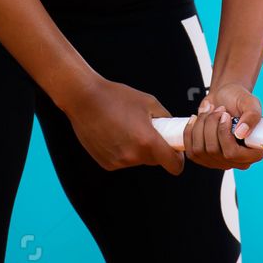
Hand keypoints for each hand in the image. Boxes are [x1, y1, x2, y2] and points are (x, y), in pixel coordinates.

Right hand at [63, 78, 185, 175]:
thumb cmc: (116, 97)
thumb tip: (174, 129)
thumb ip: (166, 118)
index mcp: (147, 141)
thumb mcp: (149, 102)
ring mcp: (119, 162)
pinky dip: (123, 151)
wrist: (84, 99)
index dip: (178, 159)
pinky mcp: (107, 164)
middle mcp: (133, 156)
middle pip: (155, 161)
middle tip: (146, 130)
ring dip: (138, 149)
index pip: (174, 165)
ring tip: (126, 128)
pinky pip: (123, 160)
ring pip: (138, 160)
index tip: (175, 151)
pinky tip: (114, 134)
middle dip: (156, 148)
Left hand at [184, 81, 262, 170]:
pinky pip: (191, 149)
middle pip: (214, 151)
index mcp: (253, 152)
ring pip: (200, 150)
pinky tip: (197, 118)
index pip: (233, 154)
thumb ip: (252, 116)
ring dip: (202, 124)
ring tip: (210, 111)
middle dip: (212, 124)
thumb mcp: (251, 103)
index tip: (226, 116)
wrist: (224, 96)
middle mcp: (236, 160)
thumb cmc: (239, 100)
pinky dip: (190, 130)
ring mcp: (219, 161)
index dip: (224, 134)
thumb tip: (241, 133)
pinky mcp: (203, 157)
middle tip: (219, 109)